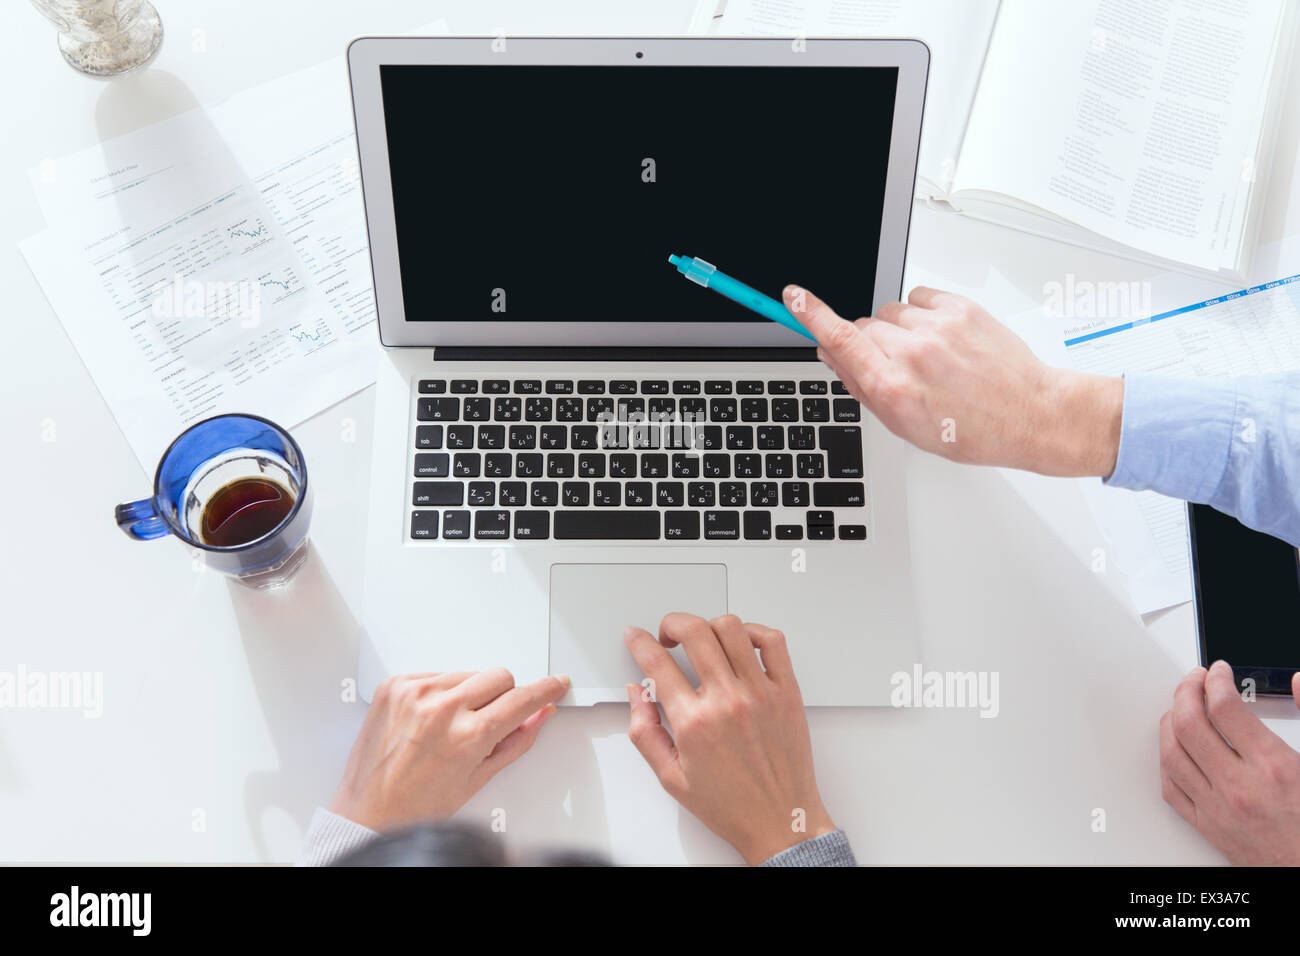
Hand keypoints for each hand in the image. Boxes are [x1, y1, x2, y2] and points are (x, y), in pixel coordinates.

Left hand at [329, 669, 568, 830]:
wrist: (368, 810)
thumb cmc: (417, 805)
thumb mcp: (477, 778)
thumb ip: (516, 741)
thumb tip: (539, 715)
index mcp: (467, 736)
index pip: (521, 700)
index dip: (544, 690)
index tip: (555, 684)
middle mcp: (441, 709)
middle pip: (499, 676)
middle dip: (503, 696)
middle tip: (487, 722)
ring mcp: (414, 693)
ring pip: (468, 674)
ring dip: (468, 695)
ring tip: (449, 728)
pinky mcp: (395, 685)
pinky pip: (436, 674)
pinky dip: (439, 693)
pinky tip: (429, 720)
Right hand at [624, 613, 835, 864]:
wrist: (780, 821)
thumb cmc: (730, 805)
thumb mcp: (671, 777)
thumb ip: (645, 731)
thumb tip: (637, 694)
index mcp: (694, 723)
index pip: (657, 663)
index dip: (640, 642)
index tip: (636, 637)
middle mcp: (727, 702)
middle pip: (693, 632)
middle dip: (671, 623)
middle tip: (668, 634)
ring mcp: (760, 693)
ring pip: (731, 628)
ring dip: (709, 625)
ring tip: (704, 639)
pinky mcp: (787, 692)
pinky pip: (772, 642)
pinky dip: (754, 631)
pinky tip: (741, 642)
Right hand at [783, 284, 1123, 476]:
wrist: (1030, 414)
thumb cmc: (971, 430)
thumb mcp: (906, 426)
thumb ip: (863, 387)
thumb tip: (833, 354)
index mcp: (894, 388)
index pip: (840, 339)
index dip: (811, 315)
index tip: (793, 297)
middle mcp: (913, 354)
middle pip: (862, 327)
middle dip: (868, 344)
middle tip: (896, 367)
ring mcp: (938, 328)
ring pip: (890, 312)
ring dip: (898, 330)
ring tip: (928, 357)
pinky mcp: (961, 308)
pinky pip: (919, 299)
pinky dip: (923, 315)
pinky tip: (942, 341)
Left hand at [1159, 661, 1299, 863]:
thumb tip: (1297, 683)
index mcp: (1273, 768)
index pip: (1226, 708)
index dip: (1217, 679)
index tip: (1218, 671)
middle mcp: (1239, 787)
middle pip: (1190, 725)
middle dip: (1186, 692)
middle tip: (1194, 681)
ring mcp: (1218, 809)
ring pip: (1172, 754)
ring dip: (1170, 722)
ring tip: (1180, 707)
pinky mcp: (1207, 828)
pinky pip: (1171, 788)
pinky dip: (1166, 761)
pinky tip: (1174, 748)